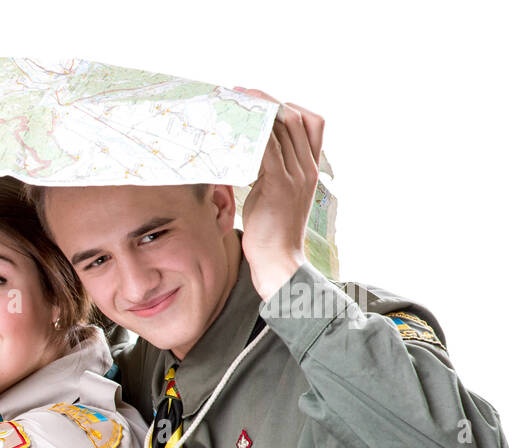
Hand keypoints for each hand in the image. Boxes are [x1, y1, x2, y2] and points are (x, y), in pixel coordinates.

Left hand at [235, 89, 323, 300]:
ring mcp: (296, 176)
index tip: (261, 98)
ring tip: (232, 102)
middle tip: (240, 92)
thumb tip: (248, 158)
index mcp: (310, 169)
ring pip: (280, 129)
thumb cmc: (271, 233)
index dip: (287, 105)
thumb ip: (269, 174)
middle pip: (293, 118)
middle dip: (267, 100)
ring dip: (255, 112)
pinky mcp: (279, 186)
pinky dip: (249, 135)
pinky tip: (231, 130)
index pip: (310, 122)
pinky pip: (266, 150)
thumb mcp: (274, 196)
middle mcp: (307, 168)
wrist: (279, 261)